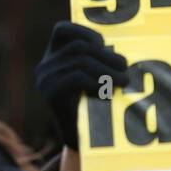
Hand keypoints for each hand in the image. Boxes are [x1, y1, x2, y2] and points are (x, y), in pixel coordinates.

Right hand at [36, 21, 128, 149]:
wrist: (78, 141)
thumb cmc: (91, 104)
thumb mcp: (91, 76)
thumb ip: (97, 58)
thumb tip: (116, 48)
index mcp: (52, 58)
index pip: (61, 29)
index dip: (84, 31)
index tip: (105, 44)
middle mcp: (44, 67)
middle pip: (78, 47)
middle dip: (106, 55)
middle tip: (125, 67)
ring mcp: (45, 80)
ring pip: (81, 61)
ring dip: (107, 69)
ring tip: (124, 80)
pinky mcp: (50, 94)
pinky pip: (77, 78)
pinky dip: (97, 81)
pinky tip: (108, 91)